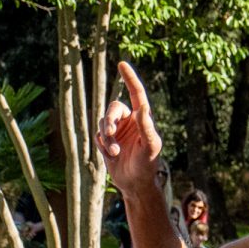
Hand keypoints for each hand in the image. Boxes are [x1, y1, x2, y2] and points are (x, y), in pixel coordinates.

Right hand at [97, 62, 161, 195]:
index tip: (122, 63)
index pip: (136, 94)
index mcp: (142, 118)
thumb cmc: (148, 165)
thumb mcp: (151, 147)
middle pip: (112, 109)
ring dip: (106, 137)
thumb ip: (147, 128)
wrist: (135, 184)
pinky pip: (97, 135)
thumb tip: (143, 108)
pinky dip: (102, 145)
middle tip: (109, 133)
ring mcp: (117, 130)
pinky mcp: (107, 140)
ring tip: (114, 152)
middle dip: (109, 120)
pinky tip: (111, 156)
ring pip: (102, 123)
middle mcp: (129, 121)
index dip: (129, 78)